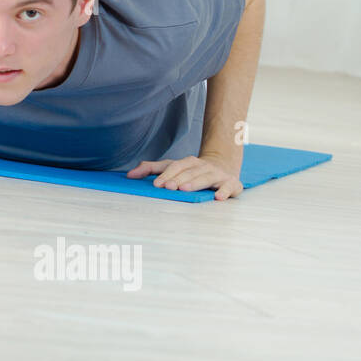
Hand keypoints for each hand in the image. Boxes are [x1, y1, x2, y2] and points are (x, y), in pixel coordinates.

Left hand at [125, 155, 242, 200]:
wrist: (224, 166)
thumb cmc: (192, 171)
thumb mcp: (173, 167)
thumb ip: (152, 170)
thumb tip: (129, 175)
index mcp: (188, 162)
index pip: (175, 167)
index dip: (166, 175)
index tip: (157, 184)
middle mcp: (203, 166)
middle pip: (189, 173)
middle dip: (178, 179)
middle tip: (169, 187)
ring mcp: (217, 174)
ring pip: (206, 178)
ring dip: (196, 184)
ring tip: (185, 189)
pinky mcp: (231, 183)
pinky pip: (228, 187)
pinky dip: (224, 191)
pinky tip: (218, 198)